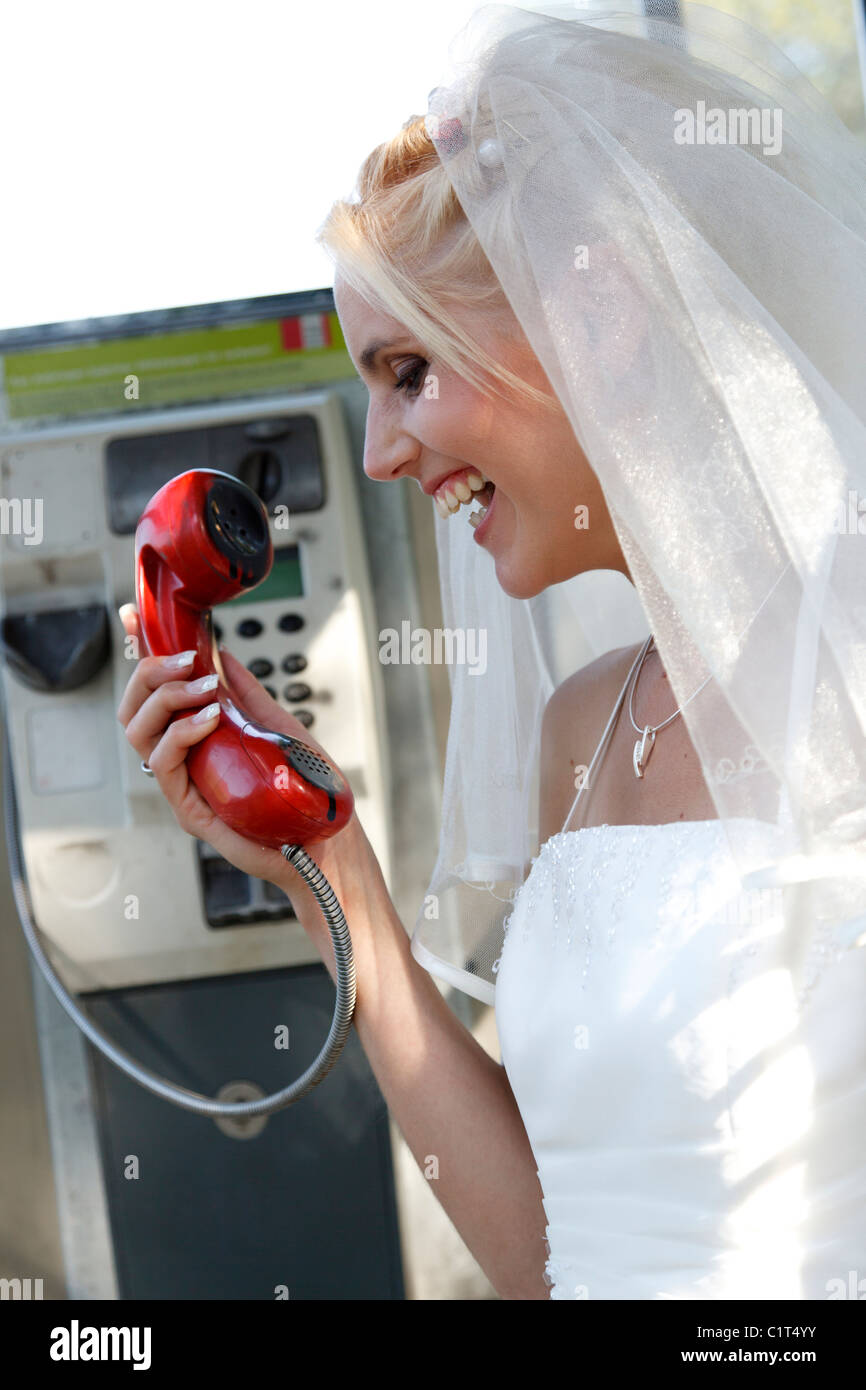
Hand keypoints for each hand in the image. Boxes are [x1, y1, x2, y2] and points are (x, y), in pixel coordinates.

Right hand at [116, 603, 366, 898]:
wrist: (329, 842)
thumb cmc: (305, 790)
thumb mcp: (276, 727)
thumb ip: (246, 696)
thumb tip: (223, 655)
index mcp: (195, 739)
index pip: (153, 694)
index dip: (140, 657)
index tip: (135, 618)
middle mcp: (181, 761)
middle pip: (133, 710)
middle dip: (149, 672)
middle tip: (184, 657)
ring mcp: (183, 787)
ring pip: (138, 734)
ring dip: (165, 697)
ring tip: (201, 684)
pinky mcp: (190, 811)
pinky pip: (165, 766)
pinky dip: (181, 733)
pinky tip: (209, 716)